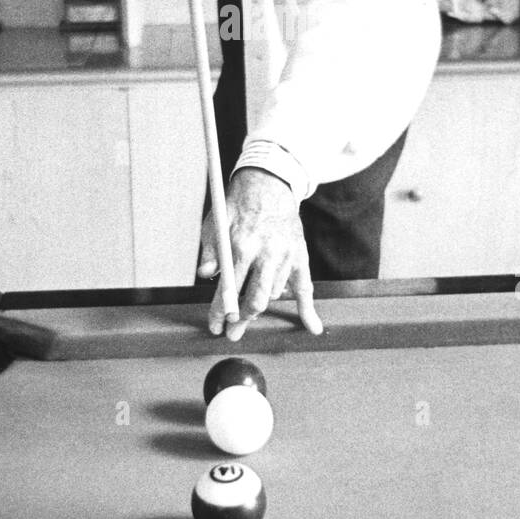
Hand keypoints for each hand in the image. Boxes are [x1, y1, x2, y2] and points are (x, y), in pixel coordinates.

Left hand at [198, 168, 322, 340]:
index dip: (220, 312)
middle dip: (242, 321)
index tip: (214, 327)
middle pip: (256, 300)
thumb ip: (211, 251)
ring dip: (260, 303)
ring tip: (247, 308)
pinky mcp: (300, 256)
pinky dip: (308, 310)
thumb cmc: (239, 205)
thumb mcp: (216, 222)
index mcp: (243, 245)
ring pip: (274, 295)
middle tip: (232, 334)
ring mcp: (287, 255)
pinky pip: (305, 288)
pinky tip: (313, 328)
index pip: (229, 288)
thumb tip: (206, 275)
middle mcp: (267, 252)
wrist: (271, 183)